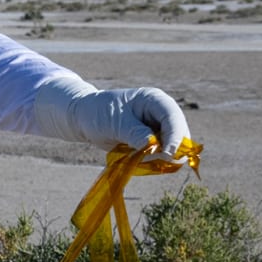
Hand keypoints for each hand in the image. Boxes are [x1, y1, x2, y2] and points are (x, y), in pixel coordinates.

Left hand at [32, 77, 191, 158]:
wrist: (83, 119)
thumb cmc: (97, 114)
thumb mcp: (114, 123)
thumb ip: (134, 133)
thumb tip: (154, 146)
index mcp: (154, 100)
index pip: (172, 117)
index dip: (175, 136)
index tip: (169, 153)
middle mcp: (161, 114)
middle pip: (178, 135)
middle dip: (167, 149)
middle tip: (149, 159)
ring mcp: (158, 128)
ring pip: (171, 148)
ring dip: (156, 157)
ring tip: (130, 152)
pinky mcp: (152, 142)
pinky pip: (159, 156)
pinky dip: (150, 161)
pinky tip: (132, 157)